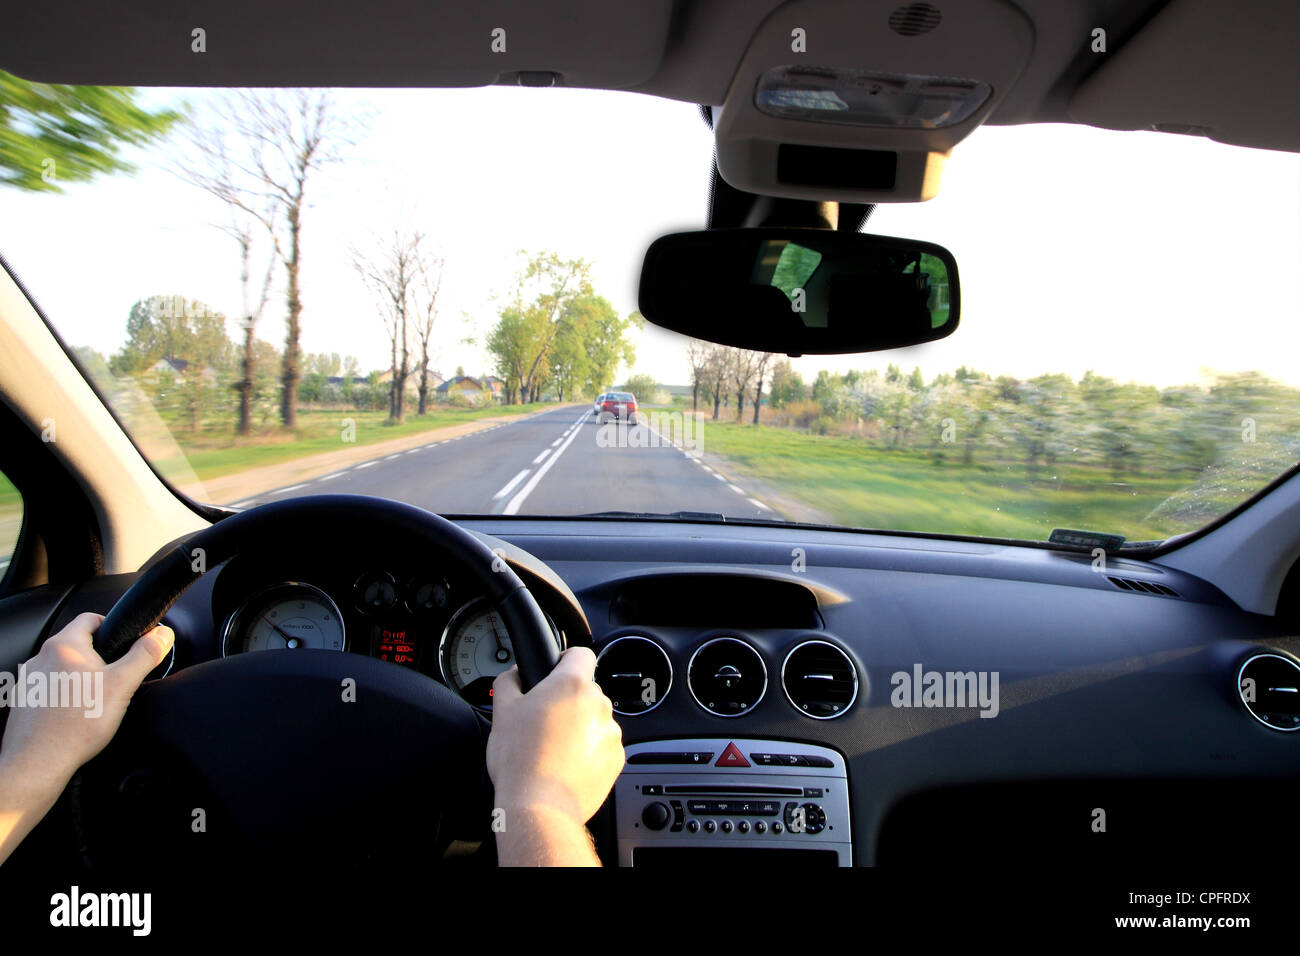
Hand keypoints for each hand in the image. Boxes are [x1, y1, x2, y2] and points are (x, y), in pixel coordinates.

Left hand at [0, 612, 173, 796]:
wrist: (39, 764)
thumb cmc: (75, 726)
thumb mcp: (123, 685)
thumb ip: (145, 655)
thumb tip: (163, 634)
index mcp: (64, 646)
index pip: (91, 618)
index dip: (113, 627)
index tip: (125, 644)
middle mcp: (40, 659)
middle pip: (77, 645)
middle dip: (99, 659)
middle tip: (115, 680)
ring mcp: (29, 682)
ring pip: (63, 669)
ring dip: (80, 679)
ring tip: (95, 703)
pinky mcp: (24, 703)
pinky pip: (50, 690)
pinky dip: (64, 698)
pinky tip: (76, 717)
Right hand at [486, 646, 623, 826]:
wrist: (539, 806)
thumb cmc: (520, 759)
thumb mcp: (503, 712)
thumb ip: (509, 682)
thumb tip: (513, 674)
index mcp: (571, 685)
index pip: (581, 654)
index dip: (567, 659)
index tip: (556, 669)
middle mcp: (598, 704)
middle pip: (586, 690)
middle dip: (568, 700)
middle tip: (544, 720)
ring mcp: (611, 732)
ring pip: (595, 719)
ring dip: (579, 727)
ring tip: (553, 748)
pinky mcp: (617, 758)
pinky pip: (603, 745)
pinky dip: (589, 750)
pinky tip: (566, 764)